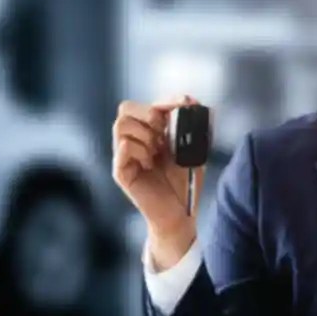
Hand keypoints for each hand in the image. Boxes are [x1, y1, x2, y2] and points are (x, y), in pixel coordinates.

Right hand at [111, 95, 203, 265]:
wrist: (180, 215)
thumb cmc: (184, 183)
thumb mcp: (194, 150)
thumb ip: (194, 126)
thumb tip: (191, 100)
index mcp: (149, 133)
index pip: (147, 105)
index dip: (165, 101)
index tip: (184, 104)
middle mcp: (134, 141)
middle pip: (126, 108)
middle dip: (148, 114)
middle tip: (163, 132)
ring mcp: (125, 156)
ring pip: (121, 125)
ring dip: (144, 134)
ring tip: (157, 152)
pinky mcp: (121, 172)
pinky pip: (122, 149)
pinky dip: (138, 150)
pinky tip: (150, 163)